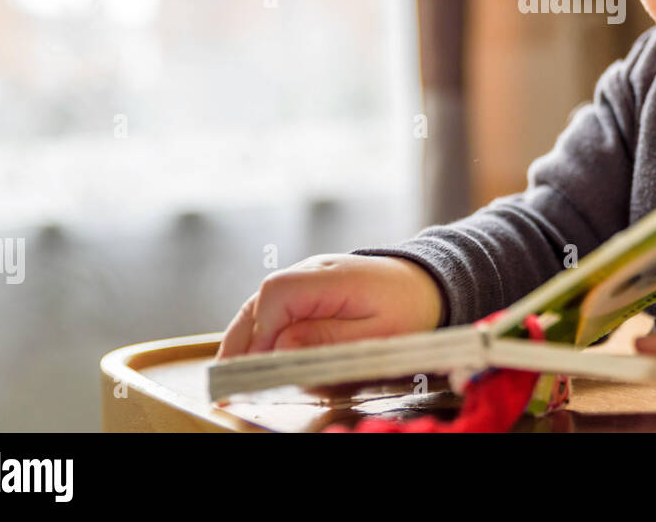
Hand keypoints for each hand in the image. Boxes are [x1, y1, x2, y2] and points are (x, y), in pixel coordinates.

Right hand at [215, 254, 443, 359]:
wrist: (424, 284)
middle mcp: (310, 271)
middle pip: (259, 301)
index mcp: (330, 277)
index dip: (262, 331)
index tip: (258, 367)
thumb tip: (281, 346)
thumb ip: (328, 338)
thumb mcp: (376, 333)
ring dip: (243, 340)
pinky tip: (251, 359)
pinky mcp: (304, 288)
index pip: (278, 293)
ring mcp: (304, 277)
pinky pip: (271, 309)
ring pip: (258, 305)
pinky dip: (257, 333)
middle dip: (241, 342)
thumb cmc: (406, 309)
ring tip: (232, 377)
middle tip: (230, 384)